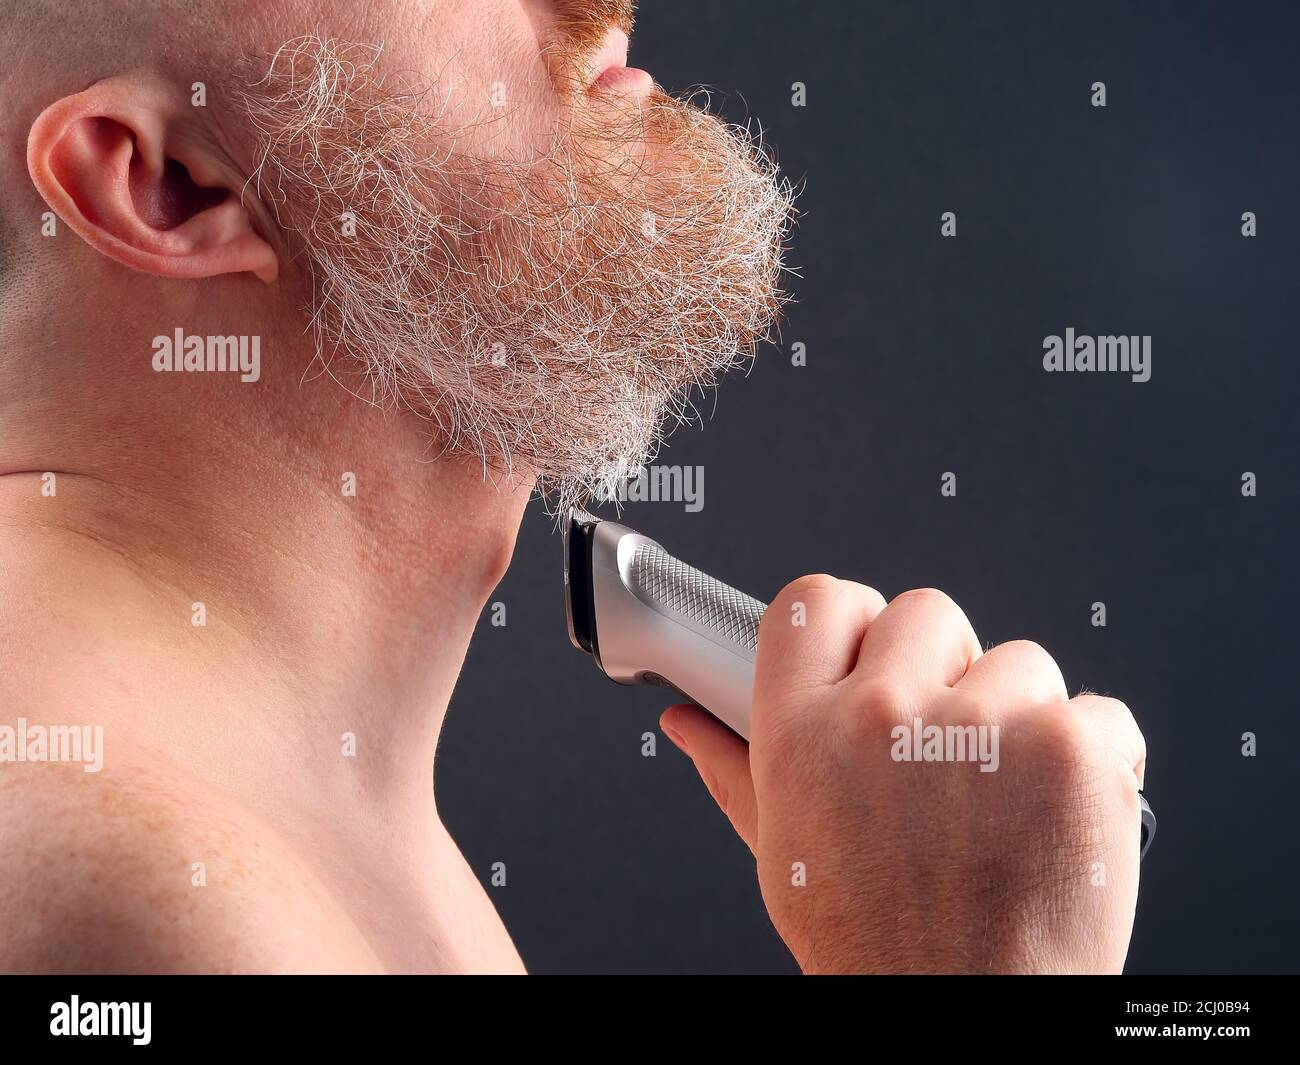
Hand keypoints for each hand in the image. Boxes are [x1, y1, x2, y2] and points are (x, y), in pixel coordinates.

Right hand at [660, 576, 1146, 973]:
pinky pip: (1100, 712)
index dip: (853, 621)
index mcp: (801, 733)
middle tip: (949, 749)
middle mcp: (883, 718)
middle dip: (946, 669)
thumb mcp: (782, 855)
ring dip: (1024, 717)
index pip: (815, 601)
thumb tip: (688, 721)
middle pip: (926, 614)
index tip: (873, 650)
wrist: (969, 1020)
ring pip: (1021, 661)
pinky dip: (1097, 759)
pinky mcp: (1072, 750)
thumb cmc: (877, 945)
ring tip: (1006, 800)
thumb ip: (734, 769)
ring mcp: (982, 728)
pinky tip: (1061, 814)